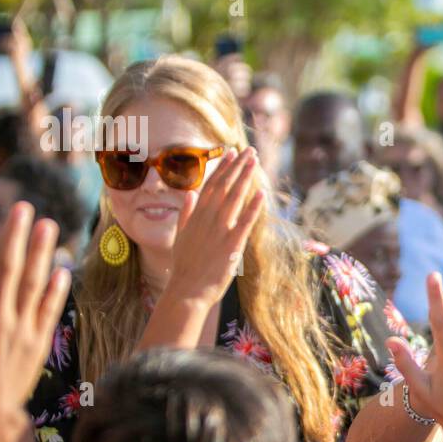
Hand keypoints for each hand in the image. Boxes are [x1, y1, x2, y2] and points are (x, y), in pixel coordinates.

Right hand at [165, 148, 265, 309]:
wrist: (186, 291)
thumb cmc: (184, 266)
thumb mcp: (181, 236)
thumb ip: (186, 213)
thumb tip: (190, 193)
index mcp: (196, 216)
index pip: (211, 185)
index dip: (222, 168)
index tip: (231, 153)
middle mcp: (208, 219)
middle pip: (225, 186)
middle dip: (238, 167)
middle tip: (250, 151)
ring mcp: (220, 231)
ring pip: (234, 198)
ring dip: (245, 178)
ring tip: (255, 161)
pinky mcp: (232, 245)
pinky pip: (245, 222)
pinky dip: (253, 208)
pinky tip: (261, 193)